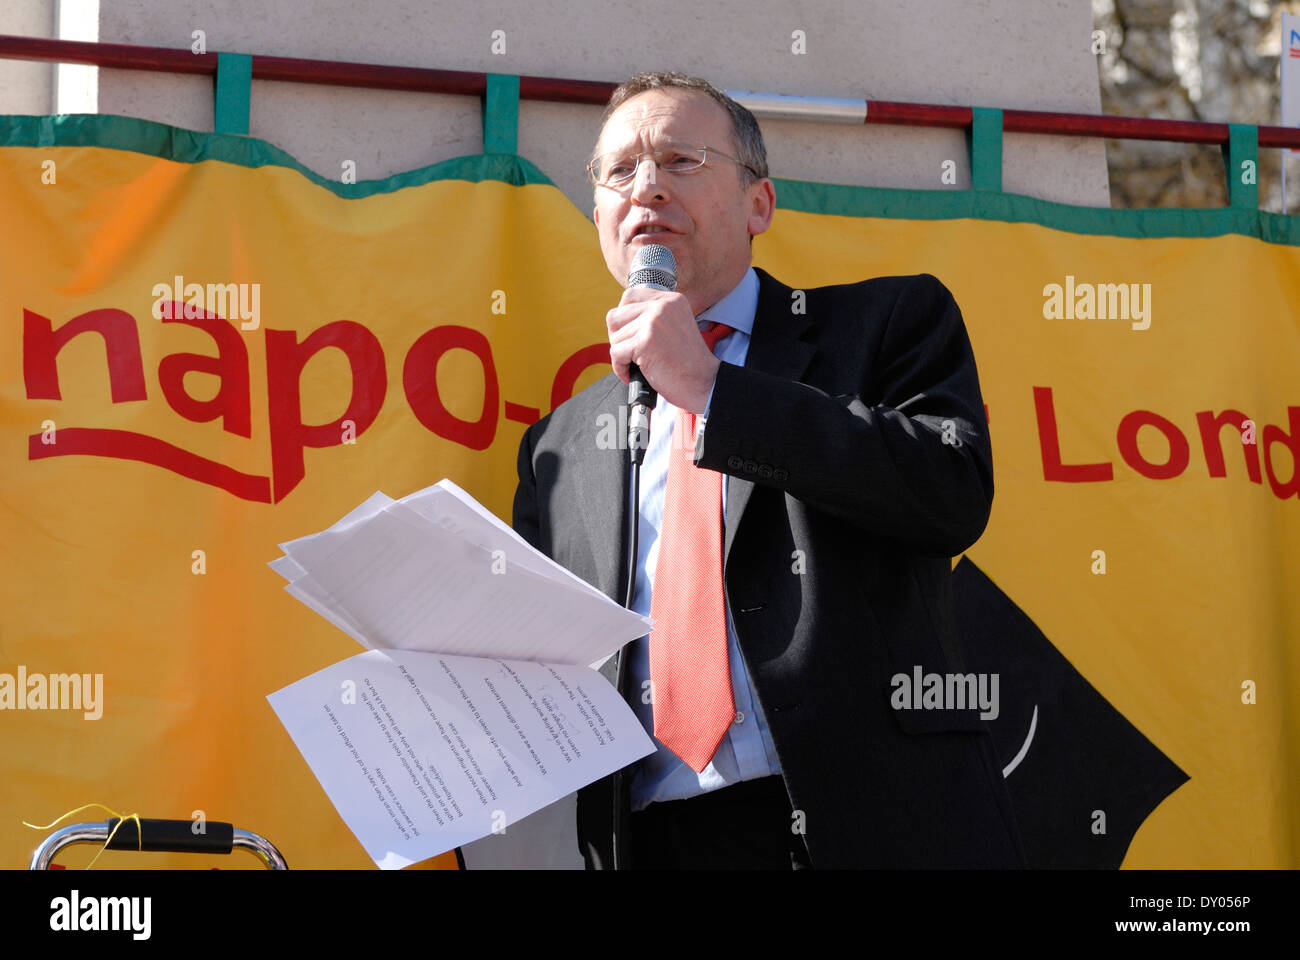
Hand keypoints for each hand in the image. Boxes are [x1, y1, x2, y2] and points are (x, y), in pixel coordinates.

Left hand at [606, 287, 720, 414]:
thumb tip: (618, 319)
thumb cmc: (688, 362)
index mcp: (671, 300)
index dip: (623, 317)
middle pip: (616, 316)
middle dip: (619, 338)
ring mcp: (653, 322)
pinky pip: (616, 353)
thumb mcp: (675, 326)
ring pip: (614, 337)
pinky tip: (635, 374)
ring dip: (621, 355)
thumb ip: (653, 317)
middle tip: (632, 353)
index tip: (630, 334)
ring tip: (638, 365)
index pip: (629, 295)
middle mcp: (662, 306)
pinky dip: (621, 368)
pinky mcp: (645, 342)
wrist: (705, 382)